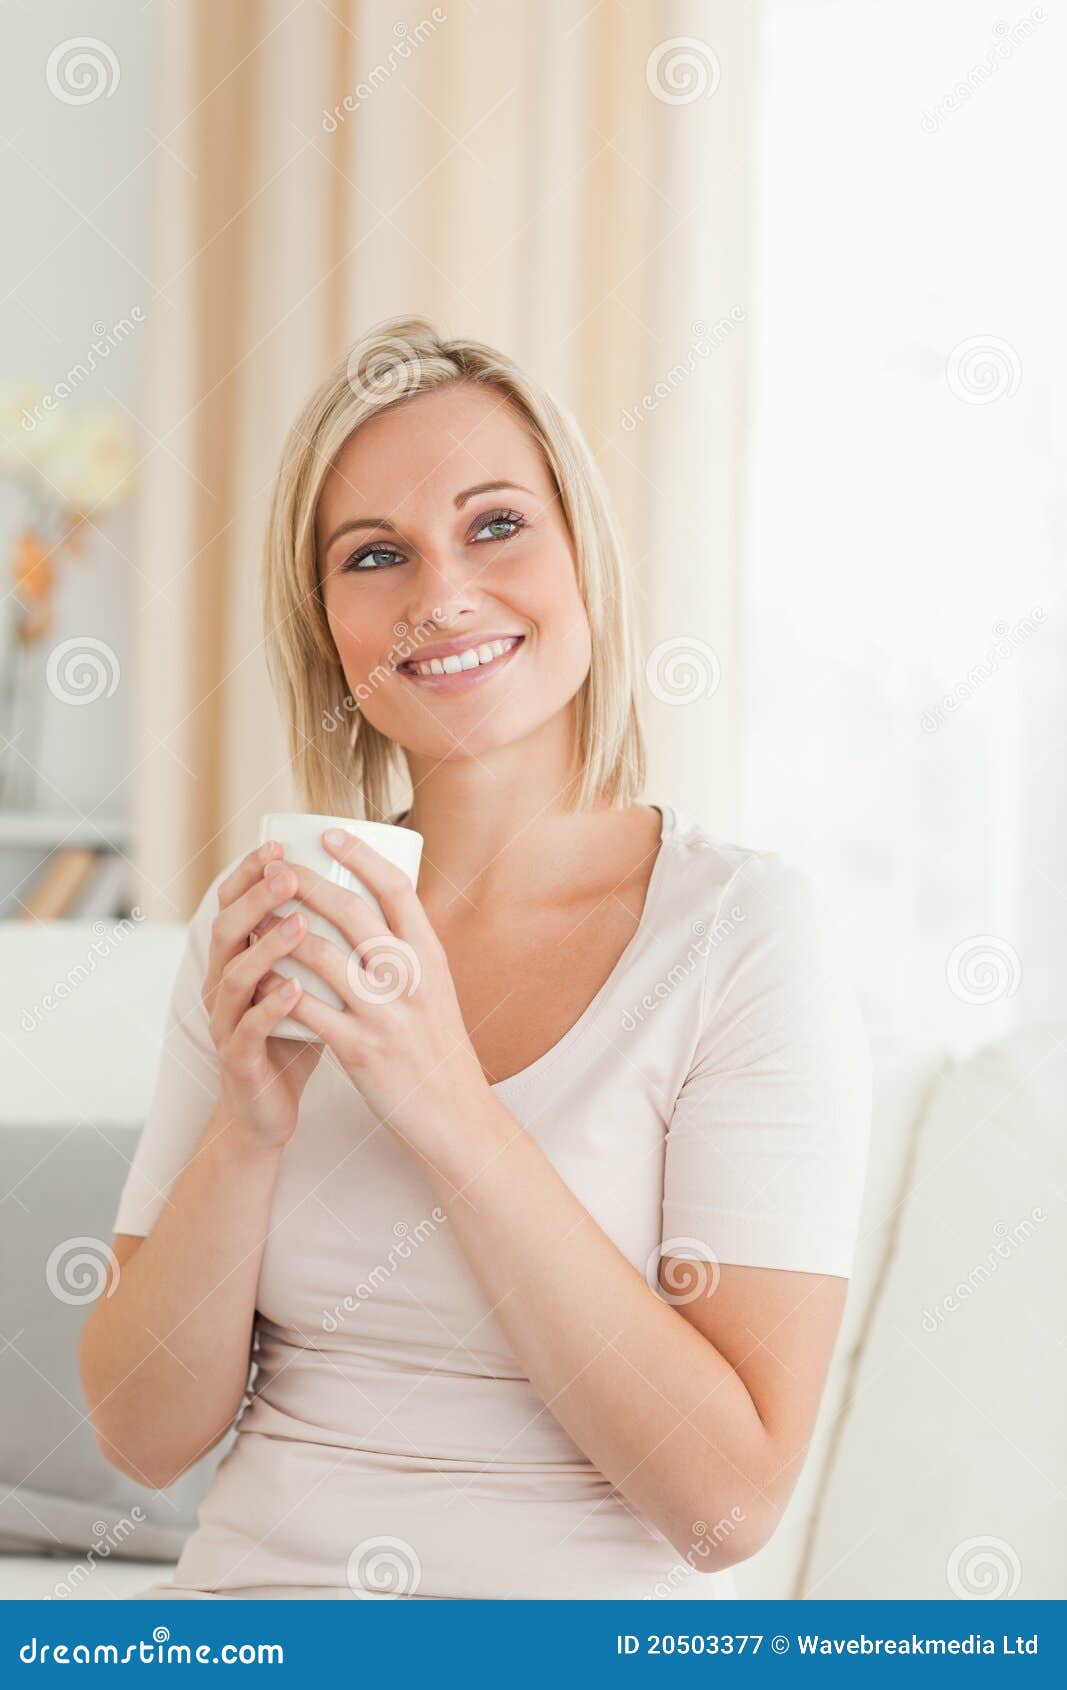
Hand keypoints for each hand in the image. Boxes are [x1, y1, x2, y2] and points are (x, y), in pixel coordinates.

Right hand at [202, 841, 323, 1147]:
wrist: (270, 1110)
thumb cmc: (296, 1036)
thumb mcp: (307, 982)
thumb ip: (322, 940)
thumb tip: (366, 887)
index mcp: (239, 959)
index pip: (233, 904)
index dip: (250, 874)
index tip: (278, 844)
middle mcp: (224, 985)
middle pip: (226, 930)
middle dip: (257, 898)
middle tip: (289, 874)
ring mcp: (227, 1023)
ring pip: (233, 977)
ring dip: (266, 947)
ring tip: (298, 923)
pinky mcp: (238, 1061)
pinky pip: (248, 1030)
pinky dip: (270, 1008)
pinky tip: (294, 991)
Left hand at [261, 828, 490, 1148]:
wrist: (457, 1116)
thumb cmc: (440, 1051)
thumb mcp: (438, 992)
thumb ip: (409, 955)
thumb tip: (378, 911)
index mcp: (431, 957)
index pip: (397, 889)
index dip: (361, 856)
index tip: (330, 835)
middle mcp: (409, 978)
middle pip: (349, 913)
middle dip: (305, 883)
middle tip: (276, 866)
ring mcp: (384, 1014)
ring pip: (319, 955)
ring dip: (280, 932)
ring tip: (255, 916)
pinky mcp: (359, 1050)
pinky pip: (305, 1009)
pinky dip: (276, 990)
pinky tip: (255, 977)